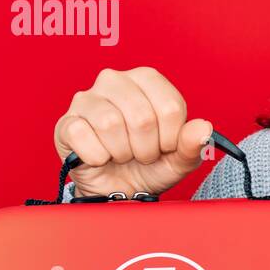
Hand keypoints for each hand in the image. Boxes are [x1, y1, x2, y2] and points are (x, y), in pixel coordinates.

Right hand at [54, 66, 213, 197]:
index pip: (170, 106)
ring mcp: (87, 99)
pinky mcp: (66, 122)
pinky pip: (83, 136)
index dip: (170, 137)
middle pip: (142, 117)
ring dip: (122, 152)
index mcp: (147, 80)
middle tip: (141, 154)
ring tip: (122, 154)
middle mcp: (114, 80)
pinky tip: (100, 157)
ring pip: (111, 124)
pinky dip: (97, 156)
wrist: (119, 188)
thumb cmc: (149, 165)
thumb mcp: (179, 159)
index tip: (164, 145)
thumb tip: (203, 128)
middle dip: (147, 147)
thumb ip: (193, 144)